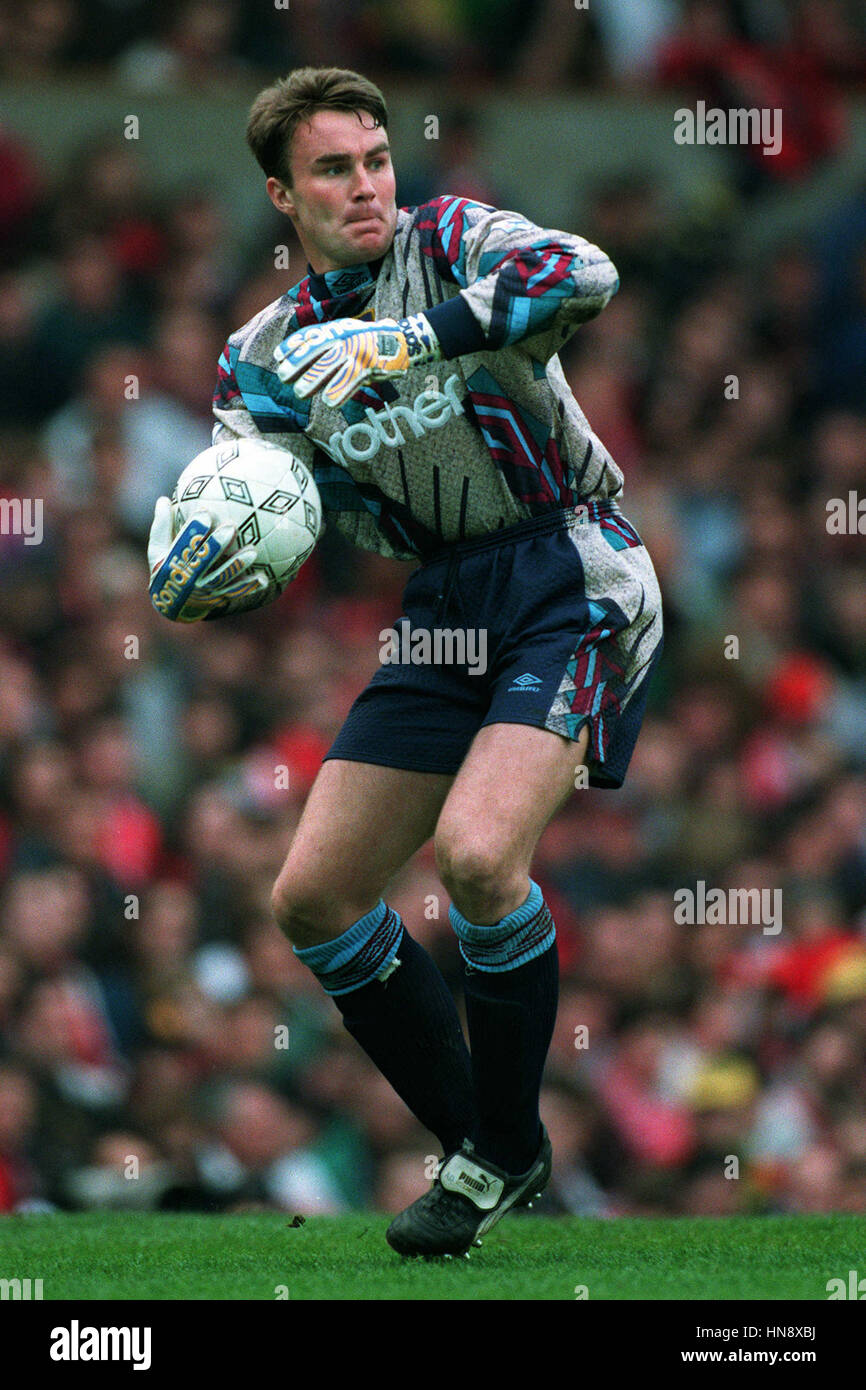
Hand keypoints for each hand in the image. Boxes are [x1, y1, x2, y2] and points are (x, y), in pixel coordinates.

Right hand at [147, 496, 269, 621]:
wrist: (172, 606)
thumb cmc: (166, 568)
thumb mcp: (157, 549)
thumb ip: (162, 525)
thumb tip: (163, 499)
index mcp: (172, 565)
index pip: (183, 545)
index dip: (194, 530)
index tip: (205, 511)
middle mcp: (189, 580)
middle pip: (204, 562)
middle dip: (217, 545)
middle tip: (232, 527)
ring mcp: (205, 591)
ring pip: (222, 578)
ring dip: (237, 565)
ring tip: (253, 552)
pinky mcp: (218, 598)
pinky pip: (235, 592)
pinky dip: (249, 586)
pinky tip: (263, 578)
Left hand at [274, 313, 440, 406]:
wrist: (403, 340)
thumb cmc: (370, 341)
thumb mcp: (347, 334)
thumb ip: (326, 342)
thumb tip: (298, 358)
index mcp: (337, 329)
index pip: (310, 335)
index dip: (293, 345)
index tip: (278, 356)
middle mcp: (345, 338)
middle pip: (316, 350)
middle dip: (298, 363)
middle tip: (283, 377)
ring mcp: (357, 351)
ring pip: (330, 366)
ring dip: (313, 380)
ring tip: (300, 393)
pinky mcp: (369, 366)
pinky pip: (351, 381)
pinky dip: (339, 392)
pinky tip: (329, 402)